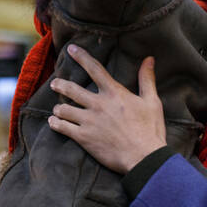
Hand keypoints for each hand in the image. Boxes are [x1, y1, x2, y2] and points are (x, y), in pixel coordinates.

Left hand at [48, 45, 165, 173]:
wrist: (144, 157)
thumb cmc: (150, 130)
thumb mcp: (152, 102)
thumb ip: (147, 79)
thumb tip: (149, 59)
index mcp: (114, 93)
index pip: (95, 69)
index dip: (81, 57)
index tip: (71, 49)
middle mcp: (98, 104)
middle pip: (71, 89)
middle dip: (60, 84)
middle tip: (54, 83)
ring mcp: (89, 121)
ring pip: (63, 108)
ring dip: (59, 107)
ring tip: (58, 109)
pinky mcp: (83, 137)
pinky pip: (62, 127)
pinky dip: (55, 123)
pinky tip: (53, 122)